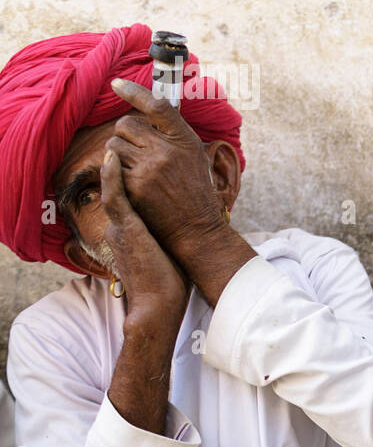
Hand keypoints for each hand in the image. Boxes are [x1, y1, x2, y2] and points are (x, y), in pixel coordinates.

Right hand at [100, 149, 187, 332]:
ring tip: (116, 142)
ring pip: (113, 187)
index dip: (129, 179)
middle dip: (121, 164)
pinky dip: (113, 176)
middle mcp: (120, 226)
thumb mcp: (165, 251)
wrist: (158, 306)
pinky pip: (114, 196)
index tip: (135, 160)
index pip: (127, 198)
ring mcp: (121, 226)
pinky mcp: (126, 228)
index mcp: (128, 232)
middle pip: (119, 188)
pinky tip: (113, 157)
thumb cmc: (168, 285)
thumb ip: (167, 236)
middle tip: (125, 141)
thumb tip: (186, 227)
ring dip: (114, 163)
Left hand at [105, 78, 227, 257]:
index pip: (157, 106)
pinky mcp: (133, 185)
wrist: (194, 226)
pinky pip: (111, 166)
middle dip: (126, 134)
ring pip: (113, 145)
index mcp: (184, 139)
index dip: (134, 91)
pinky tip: (131, 182)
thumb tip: (149, 109)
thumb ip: (173, 134)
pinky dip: (116, 172)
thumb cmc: (194, 189)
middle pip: (125, 124)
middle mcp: (167, 150)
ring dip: (118, 153)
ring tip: (135, 167)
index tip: (117, 84)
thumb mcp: (194, 155)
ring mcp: (148, 168)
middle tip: (136, 148)